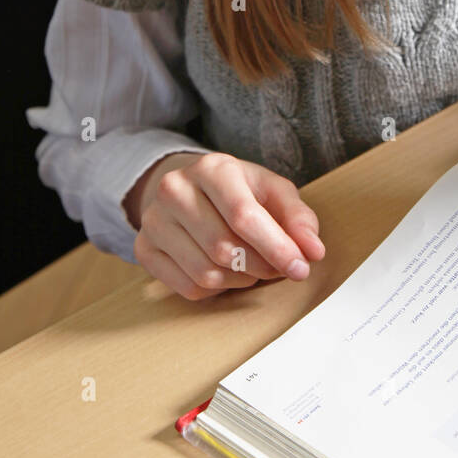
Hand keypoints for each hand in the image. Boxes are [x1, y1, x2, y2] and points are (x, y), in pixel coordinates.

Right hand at [127, 151, 324, 301]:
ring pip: (206, 273)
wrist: (189, 188)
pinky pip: (187, 288)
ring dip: (240, 280)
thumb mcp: (272, 191)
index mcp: (212, 168)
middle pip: (225, 249)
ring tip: (250, 266)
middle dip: (261, 266)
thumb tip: (313, 251)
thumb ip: (298, 218)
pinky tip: (224, 272)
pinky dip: (216, 289)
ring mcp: (153, 220)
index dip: (277, 248)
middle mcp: (175, 189)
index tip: (301, 267)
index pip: (244, 216)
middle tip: (276, 266)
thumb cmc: (238, 190)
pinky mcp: (144, 249)